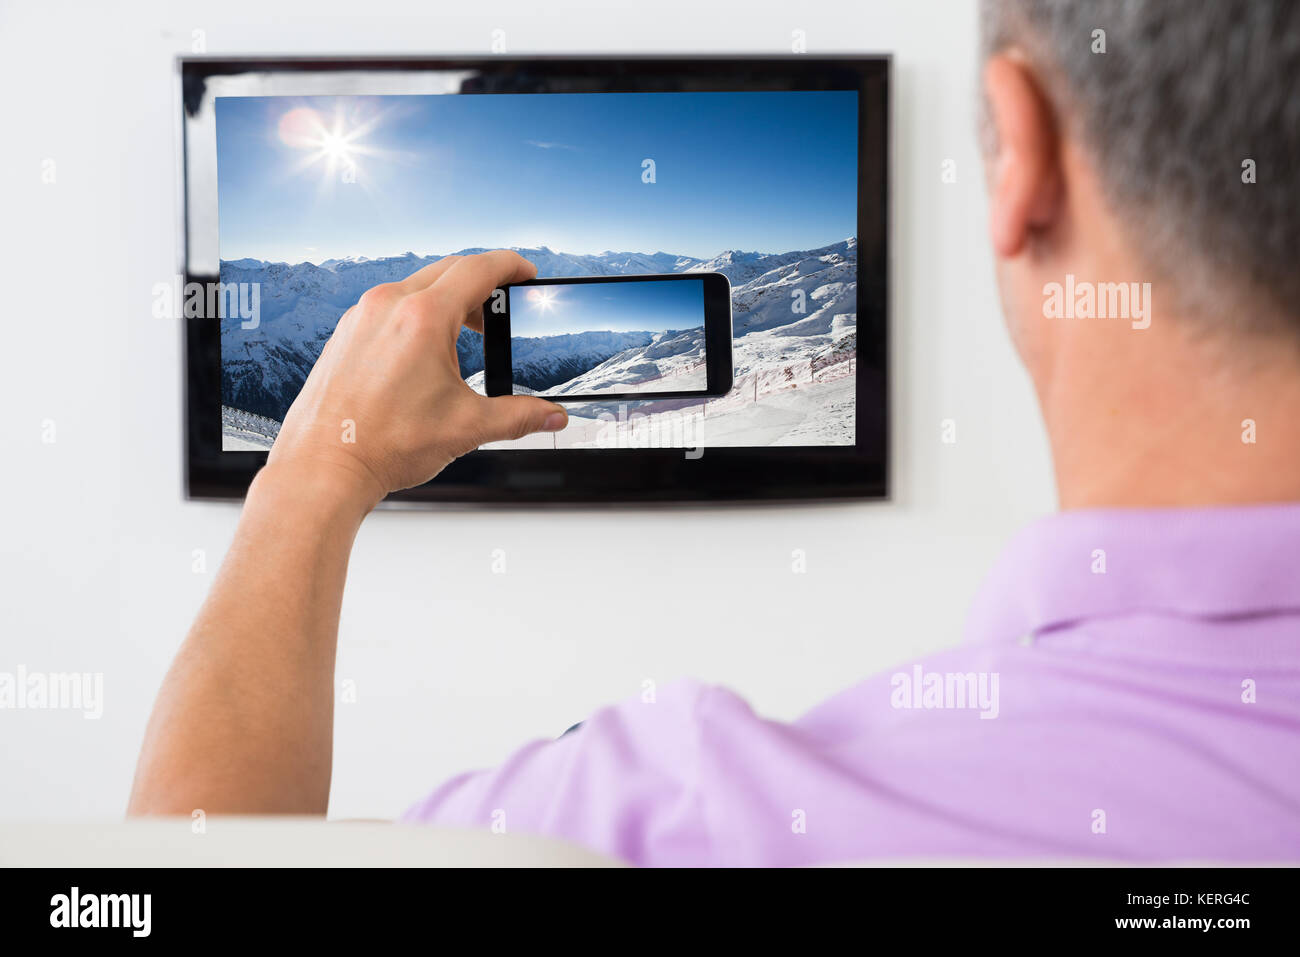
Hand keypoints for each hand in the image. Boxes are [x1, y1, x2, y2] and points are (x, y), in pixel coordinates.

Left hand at [265, 250, 567, 508]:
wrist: (324, 467)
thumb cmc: (383, 446)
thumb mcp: (466, 427)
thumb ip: (518, 416)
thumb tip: (551, 416)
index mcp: (422, 318)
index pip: (478, 269)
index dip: (510, 265)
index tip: (525, 272)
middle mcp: (387, 306)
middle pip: (448, 270)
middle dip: (483, 284)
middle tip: (502, 308)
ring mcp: (361, 317)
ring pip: (416, 286)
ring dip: (448, 299)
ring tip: (466, 333)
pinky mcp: (345, 333)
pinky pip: (388, 306)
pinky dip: (416, 313)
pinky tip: (425, 349)